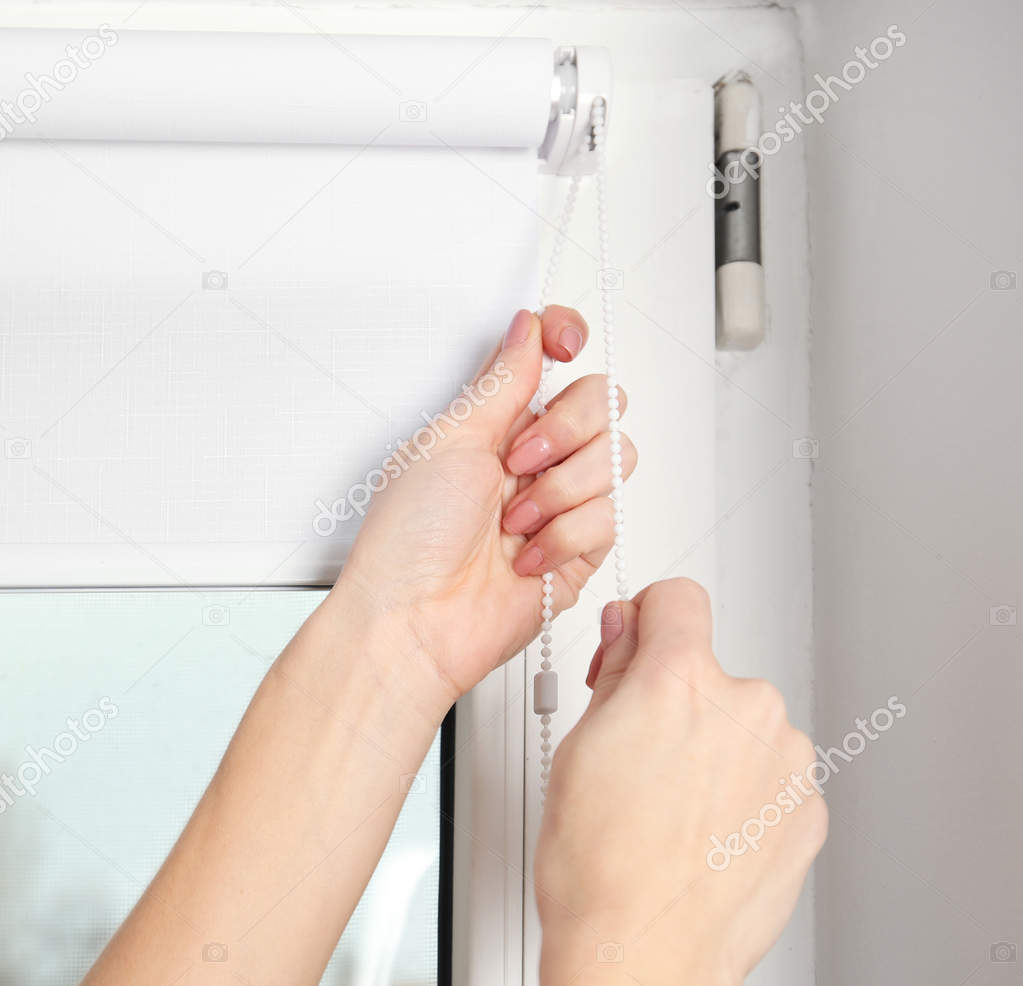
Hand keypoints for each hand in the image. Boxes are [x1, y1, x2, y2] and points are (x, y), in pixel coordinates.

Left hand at [332, 307, 636, 701]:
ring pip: (614, 459)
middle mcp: (532, 458)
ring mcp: (558, 503)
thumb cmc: (407, 541)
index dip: (568, 338)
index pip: (552, 358)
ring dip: (559, 492)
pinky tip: (525, 557)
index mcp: (495, 422)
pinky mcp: (578, 551)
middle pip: (601, 402)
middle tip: (517, 464)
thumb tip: (528, 327)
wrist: (414, 622)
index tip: (564, 344)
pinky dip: (563, 538)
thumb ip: (502, 380)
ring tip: (513, 522)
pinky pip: (608, 519)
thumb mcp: (448, 439)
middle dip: (565, 429)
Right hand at [532, 579, 824, 985]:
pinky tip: (700, 840)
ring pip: (746, 733)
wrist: (645, 955)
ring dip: (716, 756)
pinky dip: (742, 802)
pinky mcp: (807, 814)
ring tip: (668, 815)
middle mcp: (747, 709)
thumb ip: (616, 674)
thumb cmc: (601, 869)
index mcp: (682, 680)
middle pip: (713, 676)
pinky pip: (773, 785)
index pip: (679, 599)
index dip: (650, 618)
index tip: (641, 640)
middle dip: (679, 705)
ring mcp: (787, 763)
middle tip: (637, 761)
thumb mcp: (577, 748)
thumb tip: (630, 637)